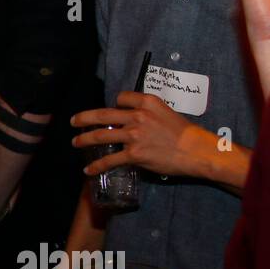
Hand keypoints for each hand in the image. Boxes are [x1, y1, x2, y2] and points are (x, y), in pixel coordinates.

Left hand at [71, 92, 215, 179]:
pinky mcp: (134, 154)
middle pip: (103, 115)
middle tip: (73, 121)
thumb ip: (148, 112)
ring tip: (75, 142)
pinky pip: (110, 160)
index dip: (113, 104)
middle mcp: (137, 116)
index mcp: (146, 102)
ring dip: (84, 139)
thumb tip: (134, 118)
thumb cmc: (185, 133)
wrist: (195, 151)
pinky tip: (89, 169)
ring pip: (101, 136)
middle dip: (84, 118)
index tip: (109, 111)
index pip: (121, 98)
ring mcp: (134, 135)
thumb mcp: (166, 112)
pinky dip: (97, 165)